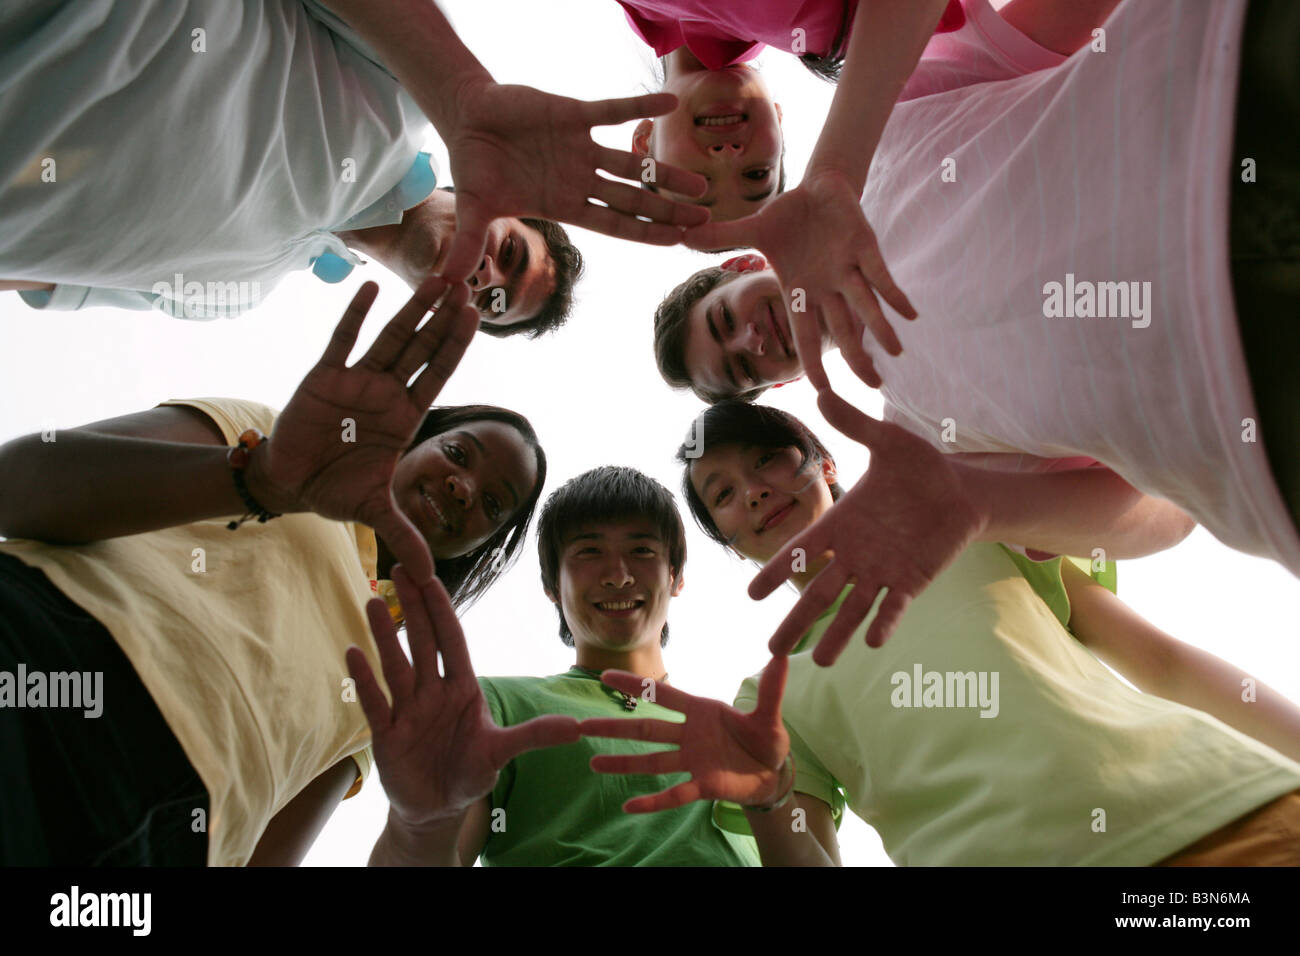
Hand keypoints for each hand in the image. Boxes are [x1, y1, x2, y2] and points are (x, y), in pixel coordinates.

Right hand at [248, 277, 474, 583]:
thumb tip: (429, 576)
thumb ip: (403, 534)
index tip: (476, 317)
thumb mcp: (374, 511)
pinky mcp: (322, 377)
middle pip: (421, 348)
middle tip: (466, 283)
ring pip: (390, 337)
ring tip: (434, 279)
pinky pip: (341, 341)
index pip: (438, 374)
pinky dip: (355, 315)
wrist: (290, 484)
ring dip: (411, 309)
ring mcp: (356, 380)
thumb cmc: (335, 490)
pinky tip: (370, 288)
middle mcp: (385, 392)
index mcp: (403, 416)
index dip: (456, 347)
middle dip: (443, 319)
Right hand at [346, 566, 579, 827]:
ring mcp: (407, 709)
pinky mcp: (386, 733)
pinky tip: (352, 653)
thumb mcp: (501, 753)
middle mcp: (432, 691)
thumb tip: (576, 728)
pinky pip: (373, 701)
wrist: (437, 808)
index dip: (441, 610)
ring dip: (384, 635)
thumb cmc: (469, 772)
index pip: (452, 640)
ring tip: (373, 602)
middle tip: (400, 568)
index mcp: (462, 687)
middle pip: (422, 642)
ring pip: (396, 665)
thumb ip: (533, 736)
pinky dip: (363, 680)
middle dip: (412, 607)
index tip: (431, 578)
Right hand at [438, 80, 709, 281]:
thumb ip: (468, 243)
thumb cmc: (474, 165)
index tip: (677, 243)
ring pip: (630, 162)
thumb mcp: (471, 208)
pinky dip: (638, 106)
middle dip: (667, 211)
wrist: (468, 118)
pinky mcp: (574, 114)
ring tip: (700, 184)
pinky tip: (669, 104)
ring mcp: (581, 147)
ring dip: (663, 172)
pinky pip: (613, 109)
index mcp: (564, 205)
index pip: (614, 225)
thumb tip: (447, 283)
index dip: (645, 234)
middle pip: (632, 200)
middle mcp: (580, 179)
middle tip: (705, 219)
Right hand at [579, 657, 789, 812]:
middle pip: (646, 727)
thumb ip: (771, 689)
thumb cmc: (767, 740)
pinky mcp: (702, 786)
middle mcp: (689, 735)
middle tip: (582, 726)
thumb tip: (782, 656)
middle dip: (615, 726)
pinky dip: (652, 801)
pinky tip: (628, 806)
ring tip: (594, 762)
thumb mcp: (769, 716)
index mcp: (701, 711)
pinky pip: (673, 794)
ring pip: (652, 760)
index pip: (662, 694)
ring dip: (624, 762)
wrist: (775, 774)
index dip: (635, 685)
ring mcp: (692, 761)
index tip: (606, 676)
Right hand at [682, 167, 914, 390]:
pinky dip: (894, 295)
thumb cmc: (788, 215)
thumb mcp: (754, 228)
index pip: (806, 333)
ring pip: (865, 307)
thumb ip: (725, 236)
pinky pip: (881, 277)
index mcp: (800, 290)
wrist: (819, 187)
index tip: (822, 390)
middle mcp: (827, 288)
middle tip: (873, 387)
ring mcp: (847, 271)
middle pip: (843, 329)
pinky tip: (909, 314)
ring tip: (895, 353)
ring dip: (880, 330)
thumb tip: (685, 235)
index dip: (814, 360)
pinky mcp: (865, 249)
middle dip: (857, 358)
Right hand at [751, 391, 984, 663]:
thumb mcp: (889, 442)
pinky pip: (893, 607)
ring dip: (835, 635)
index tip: (751, 594)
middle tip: (773, 650)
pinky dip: (884, 623)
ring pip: (851, 609)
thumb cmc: (920, 467)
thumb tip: (823, 392)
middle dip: (796, 621)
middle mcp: (854, 555)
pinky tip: (871, 641)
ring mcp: (881, 572)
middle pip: (818, 593)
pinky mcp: (911, 582)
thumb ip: (856, 424)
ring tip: (818, 662)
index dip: (776, 572)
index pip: (800, 552)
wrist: (962, 491)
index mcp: (841, 523)